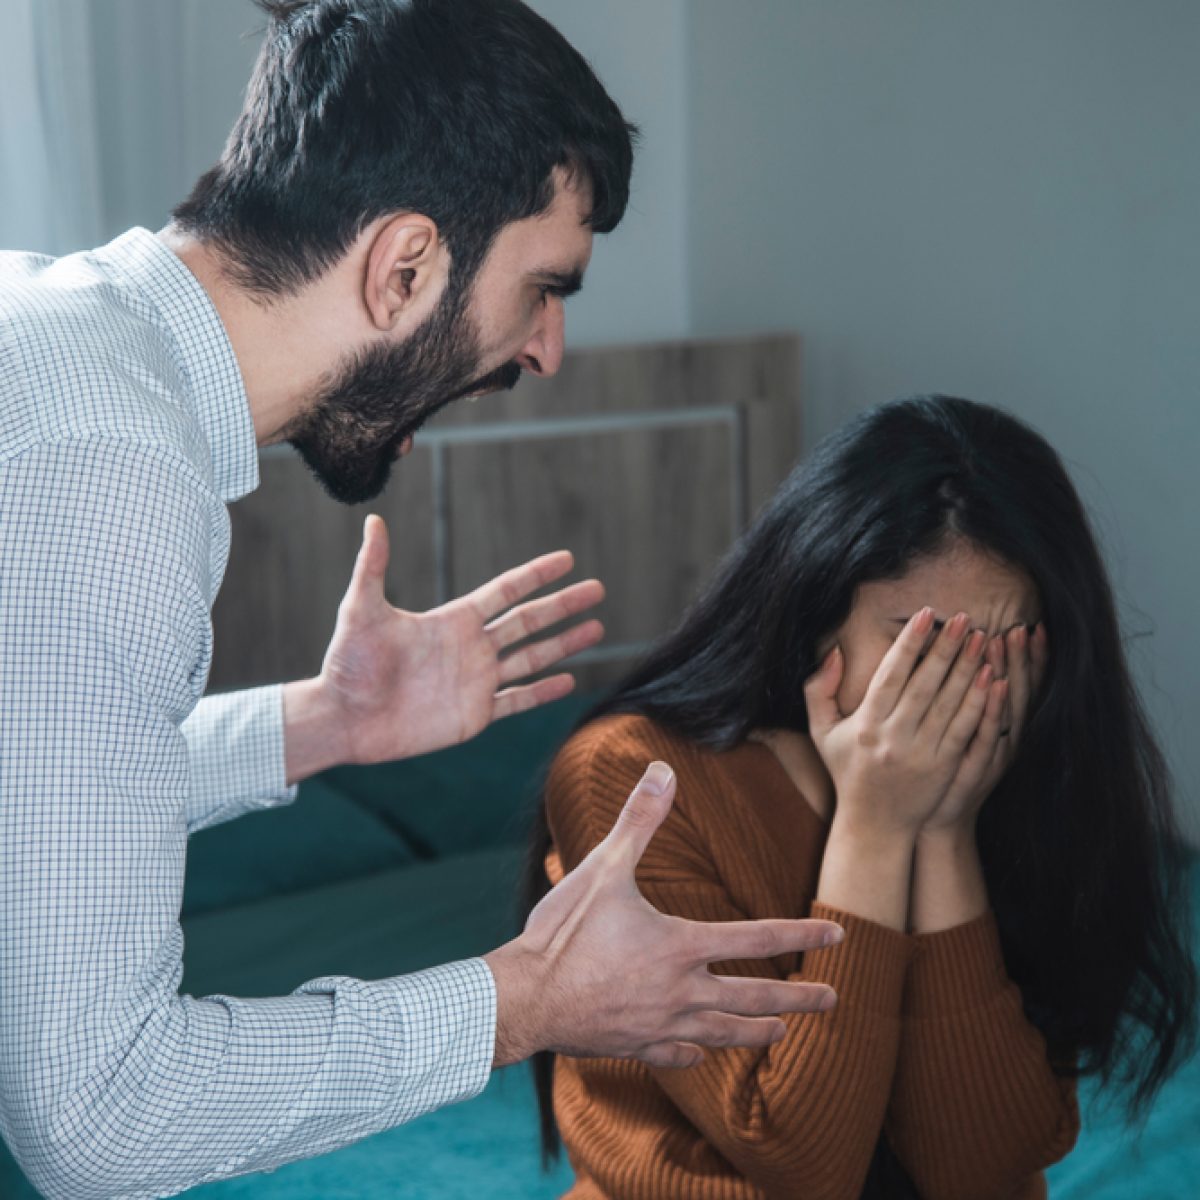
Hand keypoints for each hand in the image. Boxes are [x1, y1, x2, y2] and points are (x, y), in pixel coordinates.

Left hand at [297, 515, 604, 769]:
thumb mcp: (361, 609)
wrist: (343, 718)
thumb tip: (374, 520)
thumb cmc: (348, 663)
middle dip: (564, 606)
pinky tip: (569, 681)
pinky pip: (518, 700)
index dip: (536, 575)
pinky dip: (544, 691)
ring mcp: (476, 682)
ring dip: (565, 644)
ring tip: (597, 628)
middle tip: (597, 590)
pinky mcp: (474, 715)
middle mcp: (471, 648)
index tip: (567, 560)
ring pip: (532, 657)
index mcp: (453, 620)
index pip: (505, 591)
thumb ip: (373, 567)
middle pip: (529, 621)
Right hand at [485, 762, 841, 1069]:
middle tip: (833, 999)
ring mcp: (660, 1026)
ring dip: (758, 1032)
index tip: (839, 936)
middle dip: (799, 998)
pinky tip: (700, 1053)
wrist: (522, 998)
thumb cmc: (563, 932)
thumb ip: (638, 820)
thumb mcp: (603, 867)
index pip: (757, 937)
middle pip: (754, 998)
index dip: (801, 934)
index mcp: (681, 946)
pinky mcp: (634, 1046)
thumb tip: (662, 770)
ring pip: (724, 1033)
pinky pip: (676, 1055)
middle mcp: (681, 992)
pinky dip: (695, 1053)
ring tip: (783, 1032)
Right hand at [804, 608, 1000, 839]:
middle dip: (945, 648)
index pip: (890, 675)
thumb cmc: (847, 771)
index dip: (909, 643)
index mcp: (865, 725)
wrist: (874, 825)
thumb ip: (818, 689)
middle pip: (924, 685)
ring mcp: (922, 755)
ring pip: (949, 704)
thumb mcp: (821, 731)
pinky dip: (981, 703)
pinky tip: (993, 678)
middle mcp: (893, 738)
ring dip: (968, 669)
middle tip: (963, 618)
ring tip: (981, 638)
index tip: (926, 615)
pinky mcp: (945, 768)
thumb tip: (834, 651)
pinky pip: (965, 729)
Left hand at [921, 621, 1048, 834]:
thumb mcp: (956, 735)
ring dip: (1008, 672)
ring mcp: (991, 753)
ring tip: (1006, 640)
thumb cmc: (939, 771)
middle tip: (1019, 627)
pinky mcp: (975, 766)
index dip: (1028, 659)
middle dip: (1020, 659)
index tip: (1030, 626)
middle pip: (1017, 691)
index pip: (1018, 685)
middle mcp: (1003, 738)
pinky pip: (987, 732)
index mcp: (999, 727)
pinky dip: (993, 708)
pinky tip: (995, 683)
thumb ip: (961, 699)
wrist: (933, 819)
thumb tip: (963, 659)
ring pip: (1005, 707)